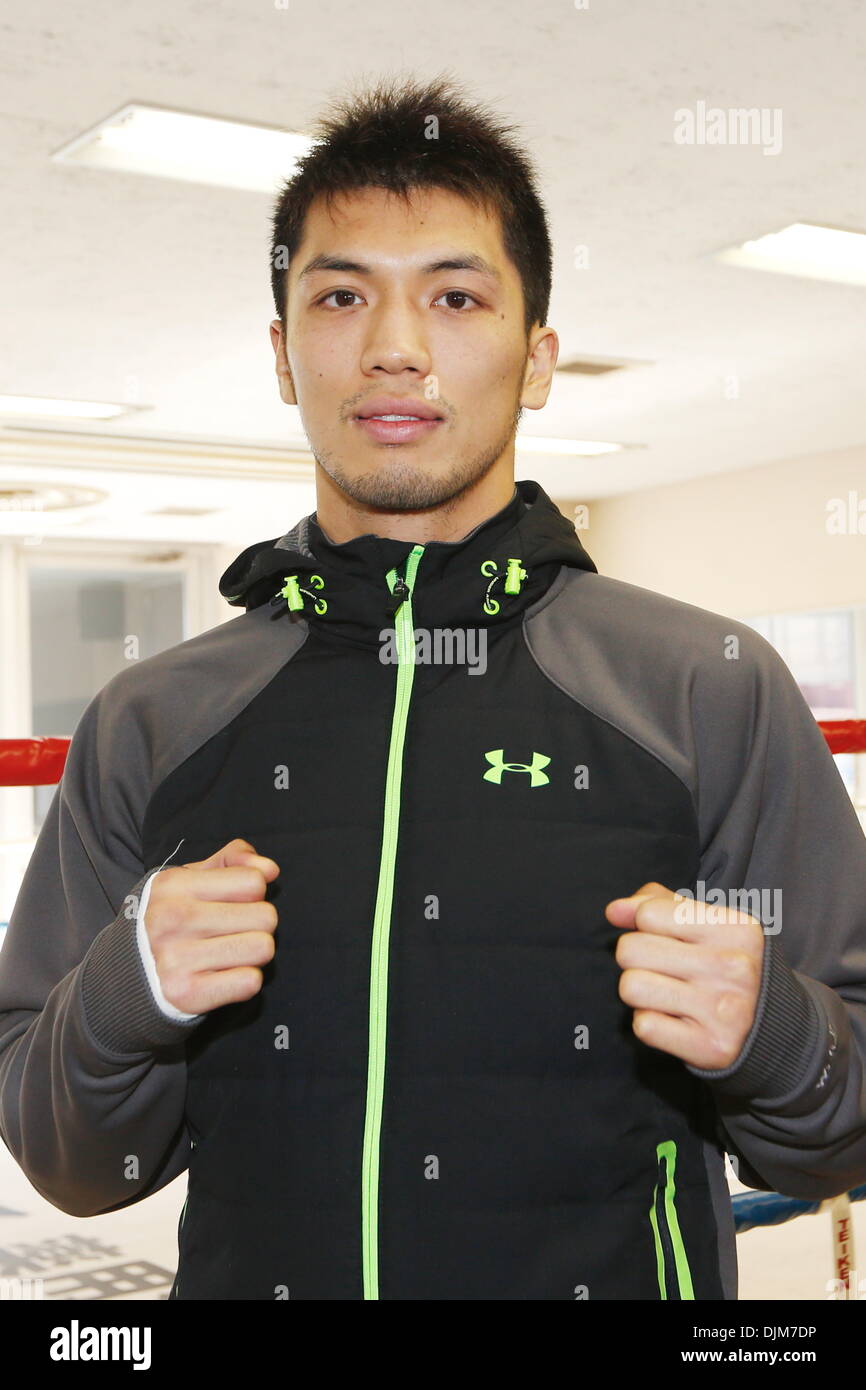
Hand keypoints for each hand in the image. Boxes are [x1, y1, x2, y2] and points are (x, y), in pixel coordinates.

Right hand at [143, 838, 280, 1014]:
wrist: (127, 974)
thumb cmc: (171, 918)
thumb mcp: (191, 878)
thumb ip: (233, 860)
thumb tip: (270, 870)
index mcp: (174, 884)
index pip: (254, 882)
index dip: (251, 893)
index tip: (230, 904)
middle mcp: (173, 918)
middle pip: (265, 916)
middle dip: (257, 925)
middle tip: (230, 932)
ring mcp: (177, 958)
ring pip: (263, 948)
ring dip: (252, 954)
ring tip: (226, 953)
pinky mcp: (186, 993)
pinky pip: (250, 982)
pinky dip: (244, 981)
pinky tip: (221, 976)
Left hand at [605, 881, 763, 1069]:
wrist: (773, 1029)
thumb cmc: (724, 965)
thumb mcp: (704, 923)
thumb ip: (656, 904)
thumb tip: (614, 911)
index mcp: (736, 928)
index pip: (648, 913)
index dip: (646, 926)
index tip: (670, 940)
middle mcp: (734, 967)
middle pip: (631, 949)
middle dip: (637, 959)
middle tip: (665, 971)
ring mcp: (724, 1010)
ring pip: (631, 987)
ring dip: (641, 992)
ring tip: (669, 995)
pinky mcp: (712, 1047)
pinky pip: (645, 1026)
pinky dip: (651, 1024)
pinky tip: (677, 1021)